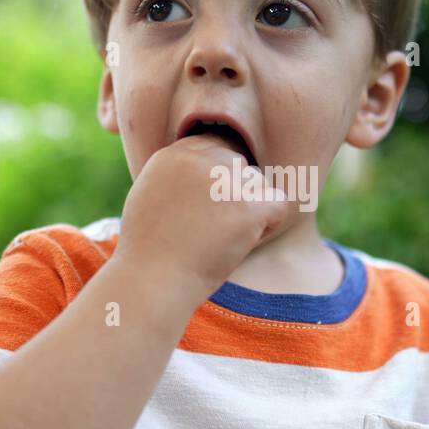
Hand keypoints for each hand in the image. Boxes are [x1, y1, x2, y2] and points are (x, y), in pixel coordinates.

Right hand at [113, 134, 289, 300]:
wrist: (153, 281)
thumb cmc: (149, 250)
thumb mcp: (149, 195)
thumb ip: (178, 174)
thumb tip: (207, 170)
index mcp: (175, 154)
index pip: (215, 147)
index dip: (218, 177)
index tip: (208, 206)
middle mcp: (201, 160)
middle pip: (238, 164)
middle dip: (234, 192)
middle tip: (215, 226)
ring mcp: (226, 181)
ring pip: (258, 184)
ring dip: (250, 209)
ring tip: (224, 237)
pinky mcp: (249, 206)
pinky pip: (278, 205)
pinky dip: (269, 225)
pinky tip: (245, 241)